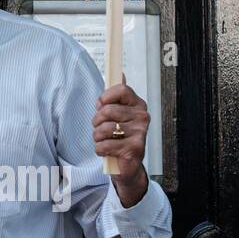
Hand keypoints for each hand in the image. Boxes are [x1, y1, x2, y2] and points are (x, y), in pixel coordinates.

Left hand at [91, 72, 150, 201]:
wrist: (127, 165)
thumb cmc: (118, 136)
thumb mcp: (115, 113)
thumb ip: (114, 95)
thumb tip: (119, 72)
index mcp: (138, 105)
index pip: (122, 89)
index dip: (106, 97)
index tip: (101, 104)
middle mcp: (142, 116)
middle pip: (108, 110)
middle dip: (96, 121)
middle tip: (101, 128)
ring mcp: (140, 133)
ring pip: (103, 129)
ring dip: (97, 137)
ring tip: (105, 140)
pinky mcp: (134, 148)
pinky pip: (104, 145)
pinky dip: (100, 150)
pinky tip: (108, 151)